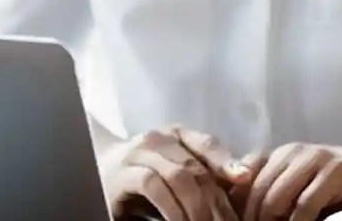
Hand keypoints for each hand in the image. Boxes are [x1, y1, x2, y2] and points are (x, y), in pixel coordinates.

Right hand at [100, 124, 254, 220]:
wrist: (96, 174)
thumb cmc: (142, 179)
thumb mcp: (175, 173)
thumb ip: (203, 174)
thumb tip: (244, 178)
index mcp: (174, 135)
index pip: (206, 143)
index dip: (227, 161)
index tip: (245, 180)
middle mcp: (156, 139)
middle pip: (195, 166)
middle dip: (215, 199)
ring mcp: (138, 153)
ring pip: (178, 176)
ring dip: (196, 207)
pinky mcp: (122, 173)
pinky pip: (153, 186)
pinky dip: (172, 207)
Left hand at [239, 142, 341, 220]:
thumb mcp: (309, 189)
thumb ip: (281, 195)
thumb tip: (249, 217)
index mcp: (283, 153)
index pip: (244, 174)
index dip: (237, 203)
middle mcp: (293, 151)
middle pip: (256, 190)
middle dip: (253, 218)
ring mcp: (315, 158)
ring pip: (275, 198)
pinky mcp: (335, 171)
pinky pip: (305, 205)